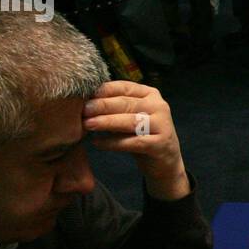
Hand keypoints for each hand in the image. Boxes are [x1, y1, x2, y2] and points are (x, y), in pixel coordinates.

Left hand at [83, 81, 190, 201]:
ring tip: (88, 125)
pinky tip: (97, 143)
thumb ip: (114, 108)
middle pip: (126, 103)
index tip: (83, 96)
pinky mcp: (161, 144)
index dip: (103, 91)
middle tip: (83, 110)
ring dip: (107, 122)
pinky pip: (133, 142)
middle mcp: (159, 106)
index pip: (124, 87)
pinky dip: (113, 143)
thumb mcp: (130, 117)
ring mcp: (162, 124)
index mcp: (150, 94)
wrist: (165, 161)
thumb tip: (85, 102)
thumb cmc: (142, 135)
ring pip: (130, 121)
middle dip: (102, 106)